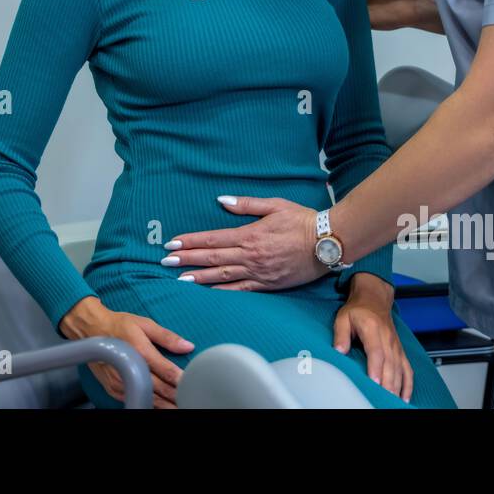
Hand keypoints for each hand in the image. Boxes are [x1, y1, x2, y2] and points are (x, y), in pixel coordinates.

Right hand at [61, 297, 194, 408]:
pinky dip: (149, 404)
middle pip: (159, 389)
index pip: (166, 371)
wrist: (90, 329)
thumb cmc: (118, 324)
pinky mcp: (114, 389)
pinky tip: (160, 406)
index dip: (181, 380)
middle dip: (176, 396)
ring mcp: (121, 382)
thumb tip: (187, 346)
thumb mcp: (144, 324)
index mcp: (140, 352)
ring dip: (165, 404)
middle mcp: (130, 369)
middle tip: (190, 400)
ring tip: (178, 406)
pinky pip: (134, 400)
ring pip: (148, 399)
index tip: (193, 385)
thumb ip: (167, 337)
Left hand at [162, 196, 326, 290]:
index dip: (190, 242)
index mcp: (249, 235)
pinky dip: (222, 291)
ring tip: (179, 279)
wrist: (327, 243)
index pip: (212, 239)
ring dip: (199, 277)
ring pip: (222, 276)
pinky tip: (208, 292)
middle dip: (187, 260)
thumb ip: (246, 204)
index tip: (172, 244)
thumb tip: (220, 200)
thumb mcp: (274, 205)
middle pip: (212, 258)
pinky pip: (240, 290)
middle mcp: (250, 256)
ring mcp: (258, 272)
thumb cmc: (302, 220)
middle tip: (166, 262)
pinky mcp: (267, 284)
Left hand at [335, 275, 413, 402]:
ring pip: (400, 368)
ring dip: (398, 386)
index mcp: (372, 329)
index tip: (375, 382)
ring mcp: (396, 345)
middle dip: (388, 383)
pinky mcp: (400, 350)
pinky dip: (408, 383)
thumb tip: (339, 351)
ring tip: (393, 400)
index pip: (376, 351)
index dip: (376, 367)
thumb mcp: (343, 318)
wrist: (375, 298)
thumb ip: (340, 335)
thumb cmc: (357, 310)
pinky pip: (407, 368)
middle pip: (390, 364)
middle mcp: (387, 338)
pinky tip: (404, 396)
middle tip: (384, 398)